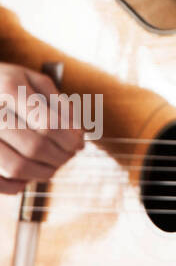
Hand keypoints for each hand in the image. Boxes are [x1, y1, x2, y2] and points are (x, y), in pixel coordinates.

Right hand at [0, 62, 84, 193]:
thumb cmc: (6, 84)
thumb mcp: (33, 80)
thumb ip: (58, 102)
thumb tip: (78, 133)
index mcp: (9, 89)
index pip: (48, 124)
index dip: (69, 139)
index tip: (79, 144)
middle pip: (34, 147)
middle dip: (60, 156)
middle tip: (70, 156)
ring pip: (16, 167)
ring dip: (43, 172)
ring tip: (54, 166)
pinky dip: (16, 185)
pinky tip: (28, 176)